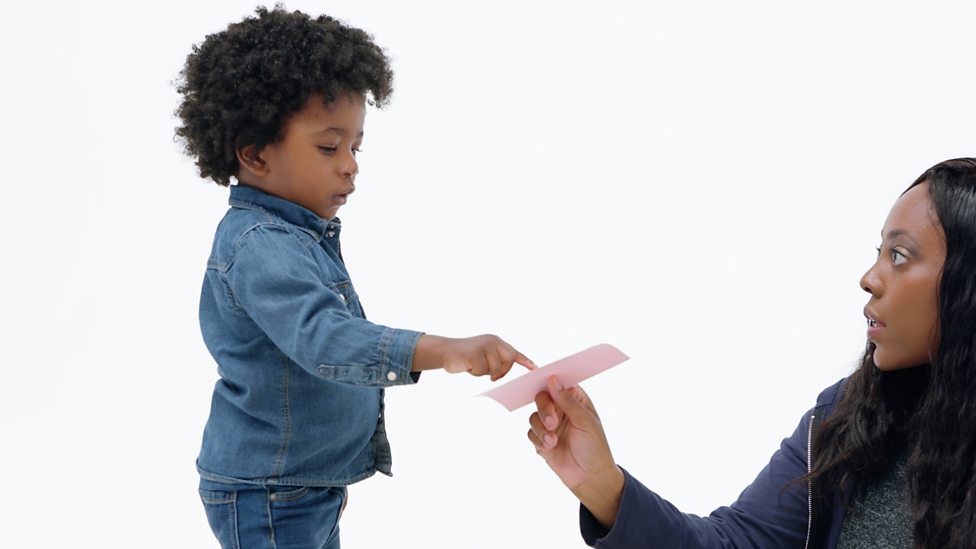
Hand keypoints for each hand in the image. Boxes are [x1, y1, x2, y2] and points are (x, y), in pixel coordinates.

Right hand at [412, 334, 534, 380]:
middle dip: (501, 371)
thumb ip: (496, 359)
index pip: (514, 353)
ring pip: (494, 369)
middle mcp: (492, 341)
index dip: (526, 361)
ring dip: (484, 372)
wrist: (445, 351)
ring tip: (474, 366)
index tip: (536, 369)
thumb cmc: (467, 356)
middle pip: (508, 361)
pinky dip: (475, 373)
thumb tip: (505, 371)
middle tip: (492, 376)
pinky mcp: (474, 353)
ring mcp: (483, 346)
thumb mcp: (484, 354)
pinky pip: (482, 371)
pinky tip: (468, 366)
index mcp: (496, 341)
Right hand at [528, 376, 623, 527]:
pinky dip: (538, 440)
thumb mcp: (585, 421)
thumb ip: (568, 401)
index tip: (540, 378)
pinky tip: (549, 448)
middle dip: (544, 409)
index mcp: (575, 400)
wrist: (590, 477)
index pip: (558, 384)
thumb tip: (552, 380)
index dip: (549, 381)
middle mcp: (561, 409)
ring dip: (541, 429)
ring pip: (533, 416)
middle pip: (541, 398)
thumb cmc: (594, 447)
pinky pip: (531, 433)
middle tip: (552, 423)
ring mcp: (550, 424)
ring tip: (553, 441)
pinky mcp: (542, 440)